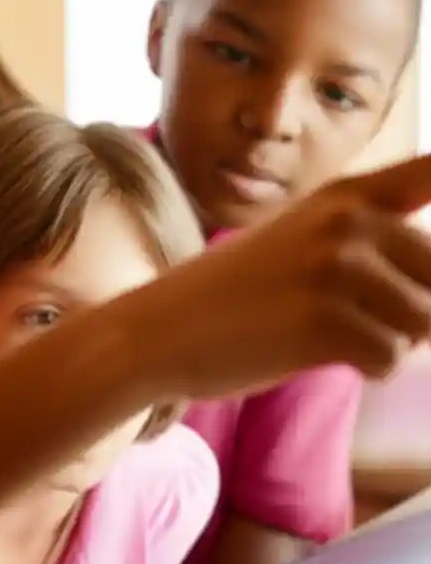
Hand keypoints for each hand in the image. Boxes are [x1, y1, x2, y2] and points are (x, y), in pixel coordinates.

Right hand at [115, 153, 430, 399]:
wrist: (158, 329)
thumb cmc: (238, 294)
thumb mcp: (304, 244)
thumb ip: (377, 248)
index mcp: (349, 196)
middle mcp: (349, 222)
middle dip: (418, 313)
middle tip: (352, 321)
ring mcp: (336, 268)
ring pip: (424, 324)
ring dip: (390, 343)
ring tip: (331, 336)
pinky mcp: (324, 318)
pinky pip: (392, 358)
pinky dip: (366, 367)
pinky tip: (315, 353)